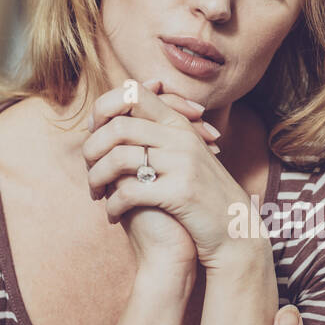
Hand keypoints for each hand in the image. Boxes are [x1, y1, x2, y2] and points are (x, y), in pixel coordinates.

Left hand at [82, 81, 267, 273]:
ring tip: (97, 195)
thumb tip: (104, 124)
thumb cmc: (199, 196)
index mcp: (179, 125)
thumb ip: (152, 137)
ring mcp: (183, 164)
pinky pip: (129, 192)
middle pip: (117, 127)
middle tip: (90, 171)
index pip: (133, 93)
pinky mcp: (181, 193)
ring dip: (97, 179)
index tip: (94, 133)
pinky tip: (113, 215)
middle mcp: (181, 138)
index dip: (104, 108)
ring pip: (118, 158)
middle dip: (92, 151)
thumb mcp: (182, 157)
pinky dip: (113, 205)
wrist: (235, 231)